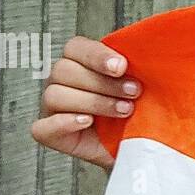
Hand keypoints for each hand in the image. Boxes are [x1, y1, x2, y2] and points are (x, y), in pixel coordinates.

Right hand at [31, 36, 141, 171]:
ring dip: (93, 102)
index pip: (76, 47)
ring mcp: (52, 107)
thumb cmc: (140, 112)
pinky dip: (65, 122)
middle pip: (64, 70)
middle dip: (103, 83)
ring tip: (124, 110)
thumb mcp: (144, 85)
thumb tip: (151, 49)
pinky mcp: (51, 134)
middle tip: (133, 92)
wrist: (140, 146)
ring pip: (55, 95)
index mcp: (79, 61)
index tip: (122, 66)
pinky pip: (43, 127)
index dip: (97, 56)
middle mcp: (62, 81)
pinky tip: (89, 122)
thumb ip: (140, 67)